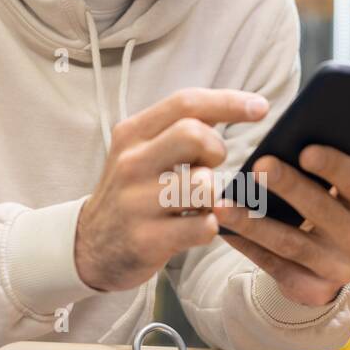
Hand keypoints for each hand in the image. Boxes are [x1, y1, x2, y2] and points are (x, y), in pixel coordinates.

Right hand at [74, 87, 268, 291]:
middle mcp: (131, 163)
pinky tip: (194, 226)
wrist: (89, 247)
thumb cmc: (132, 193)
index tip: (260, 107)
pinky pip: (204, 226)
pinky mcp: (147, 239)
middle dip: (217, 150)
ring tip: (199, 203)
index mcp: (132, 134)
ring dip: (214, 195)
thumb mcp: (141, 152)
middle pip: (194, 135)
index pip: (185, 103)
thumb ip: (179, 129)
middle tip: (211, 167)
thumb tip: (236, 106)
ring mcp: (136, 202)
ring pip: (204, 185)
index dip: (229, 101)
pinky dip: (209, 227)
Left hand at [211, 142, 349, 306]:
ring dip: (254, 221)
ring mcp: (338, 267)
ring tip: (223, 203)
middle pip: (322, 210)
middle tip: (259, 166)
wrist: (325, 264)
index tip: (305, 149)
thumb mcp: (340, 184)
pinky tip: (222, 228)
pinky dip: (247, 246)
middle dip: (290, 187)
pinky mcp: (312, 289)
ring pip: (291, 242)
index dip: (333, 165)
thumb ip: (342, 158)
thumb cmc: (326, 204)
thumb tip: (336, 127)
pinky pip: (274, 266)